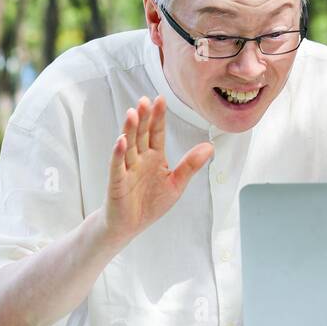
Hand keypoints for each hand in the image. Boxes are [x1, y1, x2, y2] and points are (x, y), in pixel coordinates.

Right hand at [102, 95, 213, 246]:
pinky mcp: (117, 183)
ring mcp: (127, 169)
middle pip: (141, 134)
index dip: (158, 117)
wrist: (130, 226)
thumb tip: (210, 146)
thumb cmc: (150, 204)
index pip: (156, 133)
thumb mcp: (176, 184)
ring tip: (132, 113)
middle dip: (144, 117)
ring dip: (130, 130)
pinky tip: (120, 141)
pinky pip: (117, 166)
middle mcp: (139, 159)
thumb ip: (190, 165)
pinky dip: (118, 154)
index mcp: (154, 157)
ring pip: (128, 146)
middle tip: (145, 100)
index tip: (161, 99)